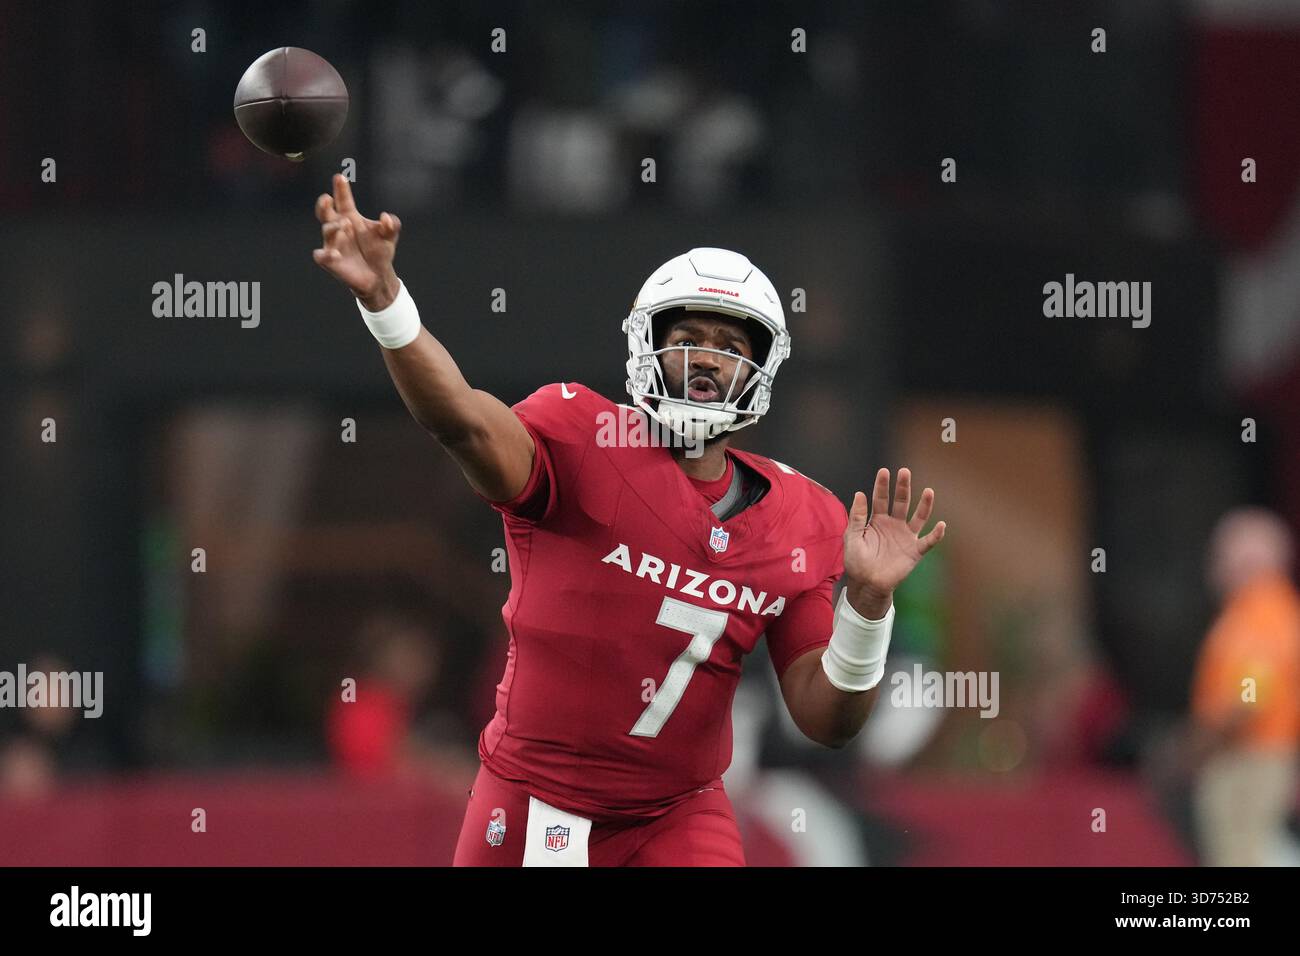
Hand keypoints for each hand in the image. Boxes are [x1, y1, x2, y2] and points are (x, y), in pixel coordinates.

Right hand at [312, 174, 401, 309]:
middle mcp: (339, 228)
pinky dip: (327, 254)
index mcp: (350, 217)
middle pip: (325, 212)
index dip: (340, 189)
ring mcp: (333, 244)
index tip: (340, 177)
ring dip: (333, 227)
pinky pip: (322, 255)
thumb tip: (385, 218)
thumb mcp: (390, 237)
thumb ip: (392, 225)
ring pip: (326, 230)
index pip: (343, 200)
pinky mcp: (331, 261)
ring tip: (344, 226)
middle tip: (328, 198)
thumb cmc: (379, 252)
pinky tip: (336, 253)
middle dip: (323, 204)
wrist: (378, 277)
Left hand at [843, 467, 945, 617]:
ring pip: (918, 517)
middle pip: (901, 502)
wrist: (867, 584)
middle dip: (903, 487)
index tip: (884, 471)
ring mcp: (906, 537)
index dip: (882, 486)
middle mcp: (894, 524)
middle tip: (905, 472)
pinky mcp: (914, 551)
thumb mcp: (852, 537)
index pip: (880, 498)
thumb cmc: (857, 561)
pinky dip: (936, 534)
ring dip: (925, 505)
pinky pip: (928, 541)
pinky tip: (941, 525)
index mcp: (877, 520)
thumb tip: (859, 494)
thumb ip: (857, 517)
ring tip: (929, 491)